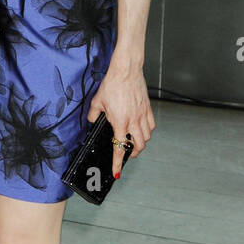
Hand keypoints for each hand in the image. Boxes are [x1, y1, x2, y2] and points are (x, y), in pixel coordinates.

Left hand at [87, 62, 154, 178]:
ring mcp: (142, 115)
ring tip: (135, 143)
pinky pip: (151, 126)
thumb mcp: (97, 101)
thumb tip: (92, 121)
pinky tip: (142, 130)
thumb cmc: (112, 84)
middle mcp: (133, 121)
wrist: (126, 71)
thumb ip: (94, 114)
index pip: (119, 148)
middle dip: (133, 154)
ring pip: (147, 137)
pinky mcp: (148, 108)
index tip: (117, 172)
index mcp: (119, 122)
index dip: (118, 163)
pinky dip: (148, 131)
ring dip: (141, 143)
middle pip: (138, 146)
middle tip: (128, 154)